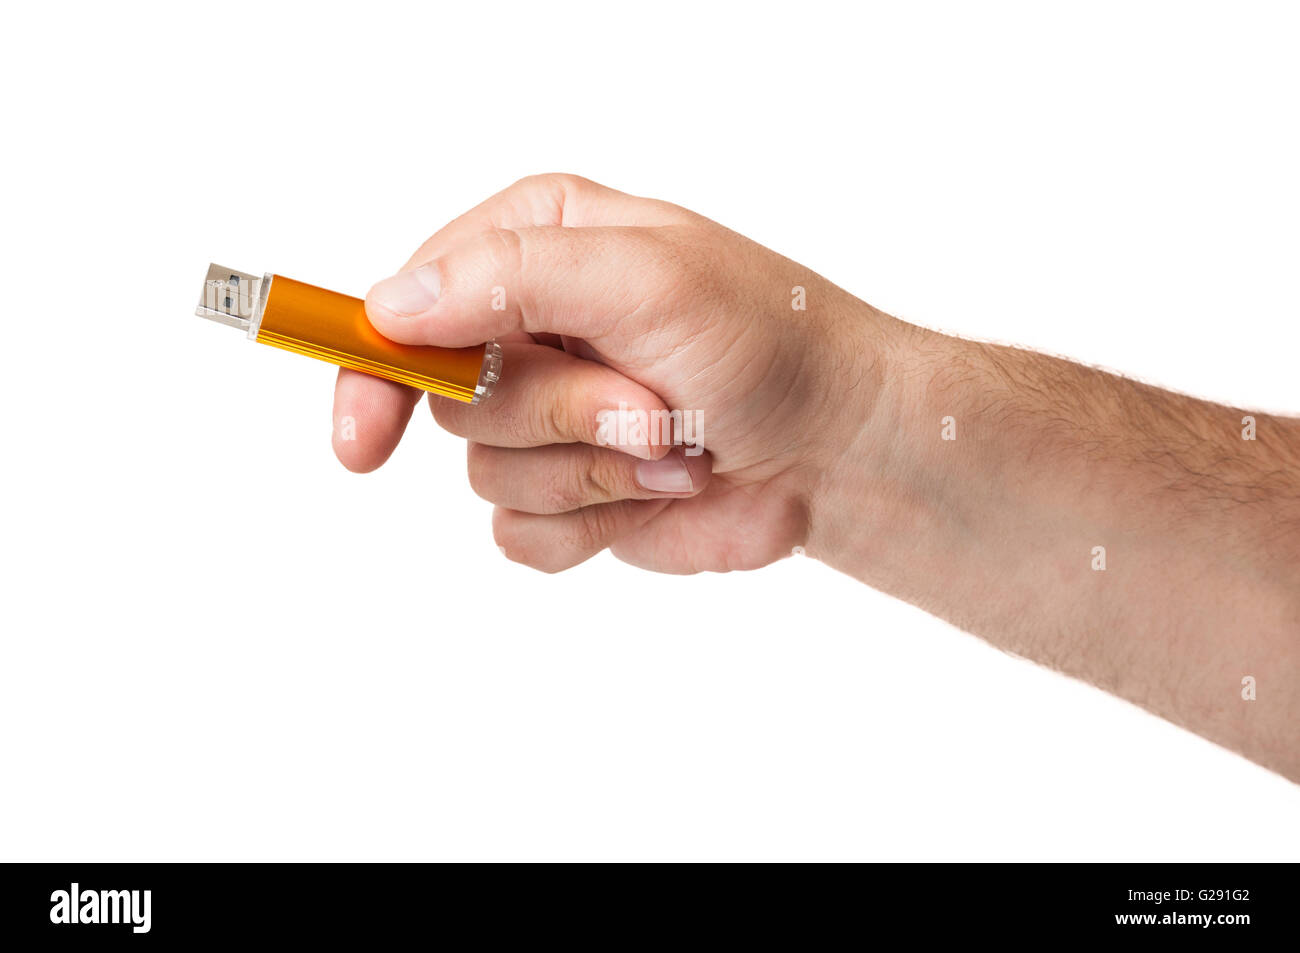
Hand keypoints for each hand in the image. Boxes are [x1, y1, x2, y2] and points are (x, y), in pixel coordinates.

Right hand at [332, 174, 890, 572]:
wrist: (838, 449)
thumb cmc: (766, 343)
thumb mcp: (647, 278)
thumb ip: (512, 279)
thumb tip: (389, 309)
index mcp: (537, 247)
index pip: (410, 301)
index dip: (374, 367)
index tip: (366, 438)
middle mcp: (532, 329)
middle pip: (452, 397)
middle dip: (555, 414)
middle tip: (647, 405)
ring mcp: (551, 417)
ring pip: (489, 473)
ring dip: (590, 469)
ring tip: (674, 444)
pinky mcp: (572, 493)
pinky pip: (522, 534)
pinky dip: (595, 522)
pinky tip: (659, 490)